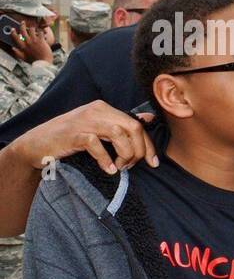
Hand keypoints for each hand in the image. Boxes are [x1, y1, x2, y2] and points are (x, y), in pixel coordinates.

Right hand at [9, 19, 53, 63]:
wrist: (43, 63)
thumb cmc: (34, 61)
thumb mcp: (23, 58)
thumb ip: (18, 53)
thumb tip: (13, 48)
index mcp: (22, 46)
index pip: (15, 37)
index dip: (13, 32)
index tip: (13, 29)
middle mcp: (27, 42)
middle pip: (23, 30)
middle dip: (22, 25)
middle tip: (23, 22)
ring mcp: (34, 40)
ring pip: (31, 29)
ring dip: (33, 28)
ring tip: (34, 29)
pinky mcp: (41, 40)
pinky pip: (40, 32)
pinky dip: (42, 31)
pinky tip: (43, 32)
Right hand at [10, 100, 158, 175]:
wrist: (35, 144)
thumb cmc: (69, 139)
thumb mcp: (97, 129)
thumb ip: (121, 125)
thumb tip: (149, 119)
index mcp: (104, 109)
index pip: (137, 124)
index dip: (149, 145)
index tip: (153, 162)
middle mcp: (96, 110)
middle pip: (132, 127)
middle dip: (140, 150)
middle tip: (132, 166)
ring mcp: (84, 121)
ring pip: (119, 134)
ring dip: (125, 154)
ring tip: (120, 167)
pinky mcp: (73, 134)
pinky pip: (97, 145)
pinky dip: (106, 159)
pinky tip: (109, 169)